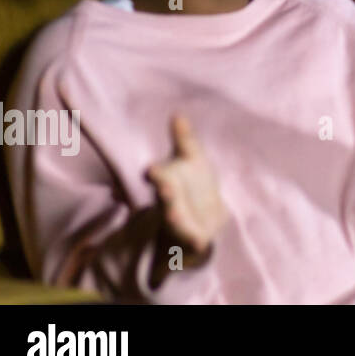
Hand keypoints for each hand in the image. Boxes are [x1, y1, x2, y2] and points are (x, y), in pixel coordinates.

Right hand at [145, 116, 226, 263]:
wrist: (204, 221)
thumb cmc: (194, 185)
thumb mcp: (192, 160)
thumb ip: (184, 139)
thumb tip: (177, 114)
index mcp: (170, 179)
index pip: (164, 173)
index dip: (159, 172)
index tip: (150, 169)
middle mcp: (170, 199)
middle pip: (166, 194)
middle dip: (165, 189)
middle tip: (162, 185)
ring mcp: (179, 219)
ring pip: (175, 217)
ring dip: (173, 213)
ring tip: (172, 212)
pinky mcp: (193, 236)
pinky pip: (192, 239)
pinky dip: (194, 240)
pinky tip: (201, 241)